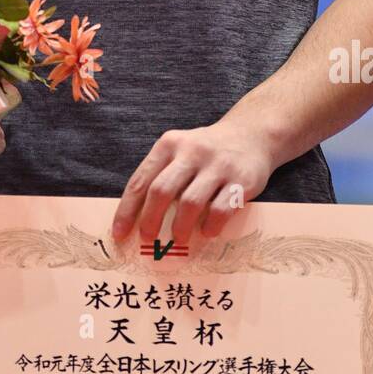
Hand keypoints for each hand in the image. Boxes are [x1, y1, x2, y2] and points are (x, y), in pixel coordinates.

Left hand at [111, 120, 273, 246]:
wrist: (252, 134)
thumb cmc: (206, 151)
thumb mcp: (179, 151)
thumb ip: (161, 175)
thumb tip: (137, 219)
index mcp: (170, 144)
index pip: (141, 180)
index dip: (128, 210)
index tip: (120, 234)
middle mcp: (192, 151)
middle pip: (162, 190)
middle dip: (150, 220)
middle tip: (148, 240)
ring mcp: (218, 165)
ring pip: (190, 202)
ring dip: (180, 227)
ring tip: (177, 239)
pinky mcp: (242, 180)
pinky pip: (221, 210)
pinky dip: (210, 226)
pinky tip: (207, 232)